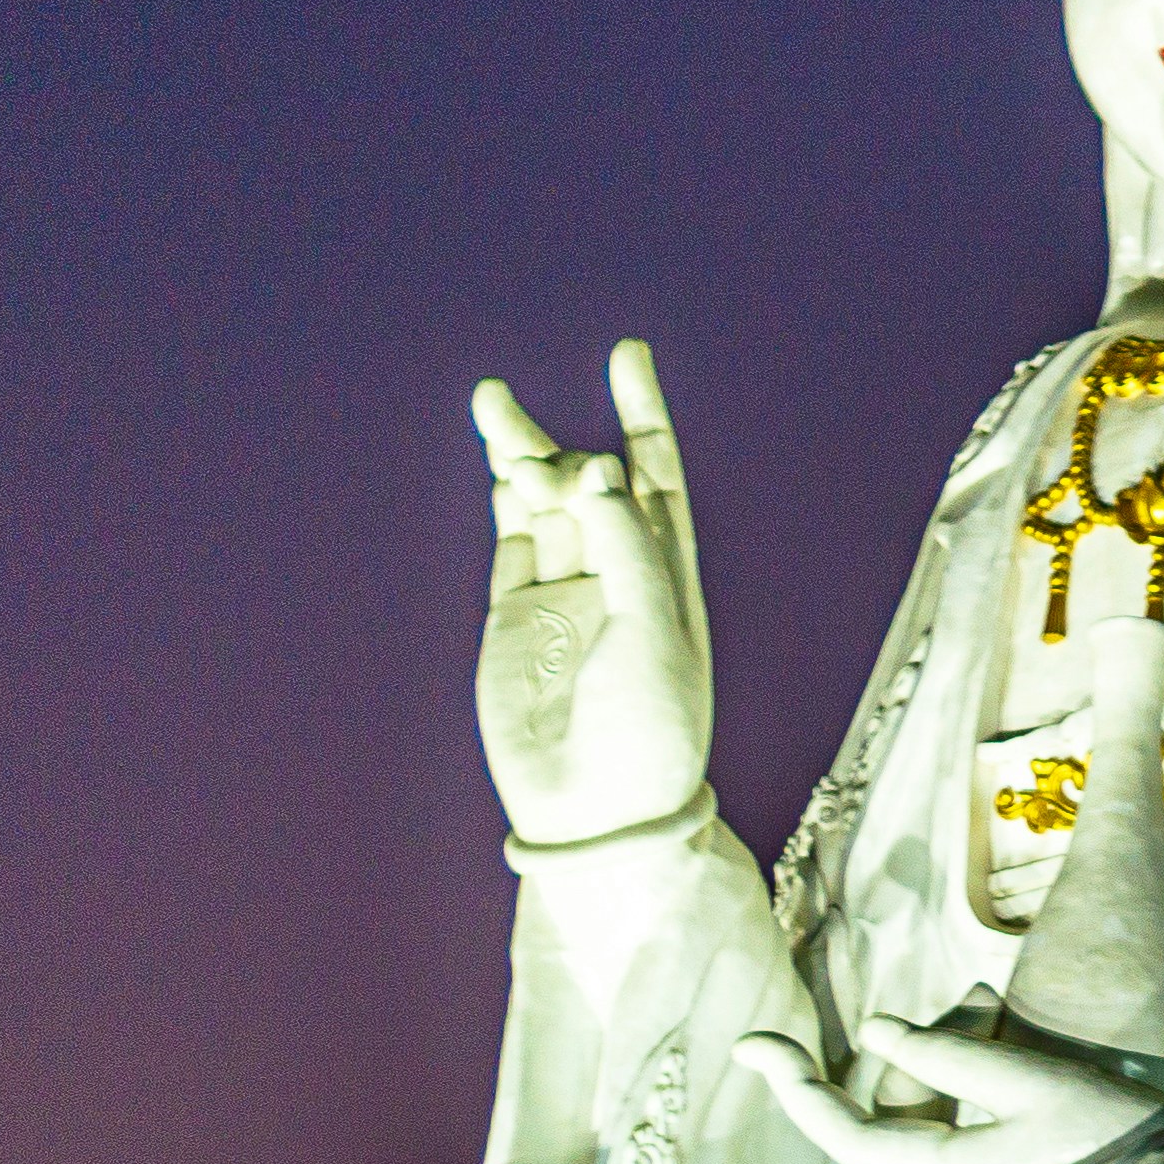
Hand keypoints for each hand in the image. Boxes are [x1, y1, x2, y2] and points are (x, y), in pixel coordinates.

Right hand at [474, 338, 718, 845]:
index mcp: (669, 576)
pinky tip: (498, 460)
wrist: (598, 808)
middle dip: (561, 441)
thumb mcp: (655, 634)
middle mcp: (617, 575)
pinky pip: (511, 537)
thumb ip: (627, 551)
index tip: (627, 355)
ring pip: (541, 502)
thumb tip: (598, 473)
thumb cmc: (648, 729)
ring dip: (522, 455)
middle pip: (591, 481)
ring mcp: (563, 592)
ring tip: (494, 406)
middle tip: (514, 413)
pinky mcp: (515, 615)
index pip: (660, 478)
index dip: (644, 417)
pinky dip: (504, 496)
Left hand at [736, 1019, 1163, 1163]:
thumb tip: (873, 1032)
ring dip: (950, 1047)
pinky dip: (966, 1069)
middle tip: (983, 994)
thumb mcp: (1033, 1083)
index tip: (749, 1043)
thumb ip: (950, 1058)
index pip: (844, 1133)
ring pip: (924, 1105)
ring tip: (995, 1004)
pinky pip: (952, 1115)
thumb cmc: (1114, 1139)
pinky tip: (1000, 1031)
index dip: (793, 1088)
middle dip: (922, 1038)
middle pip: (894, 1103)